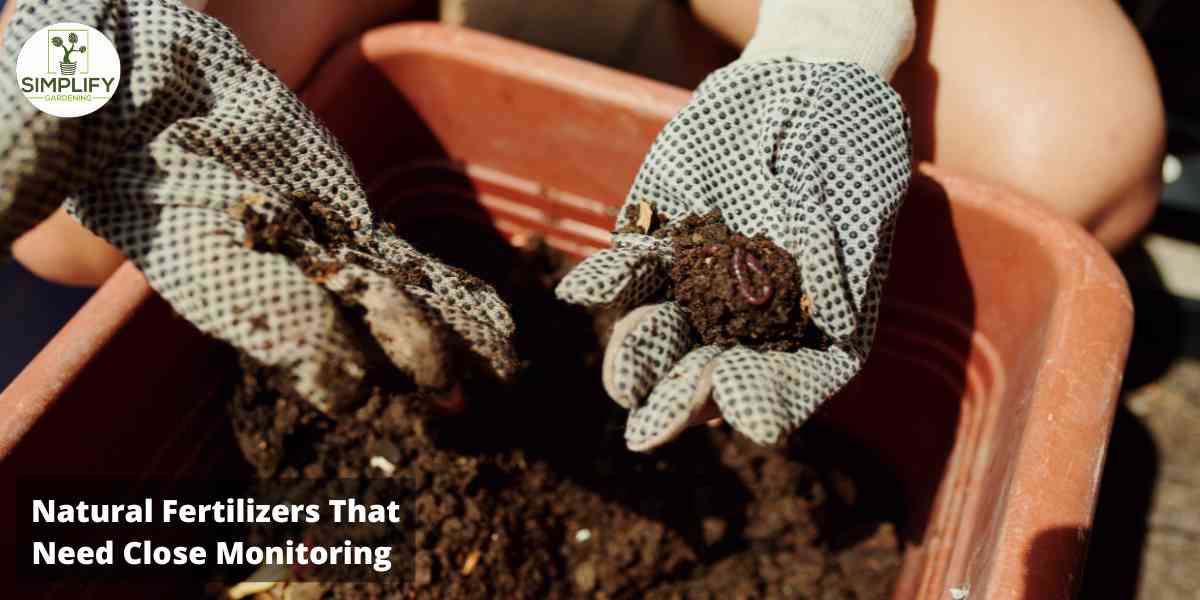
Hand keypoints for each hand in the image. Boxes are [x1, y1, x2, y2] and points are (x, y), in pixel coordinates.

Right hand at [0, 0, 514, 409]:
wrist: (155, 56)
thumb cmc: (99, 69)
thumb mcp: (50, 95)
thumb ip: (33, 151)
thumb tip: (19, 220)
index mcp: (187, 250)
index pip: (249, 308)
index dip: (299, 341)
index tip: (346, 376)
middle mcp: (255, 265)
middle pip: (332, 325)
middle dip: (386, 359)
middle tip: (444, 392)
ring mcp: (310, 248)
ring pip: (382, 307)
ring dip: (436, 344)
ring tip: (494, 378)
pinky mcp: (350, 225)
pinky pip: (407, 271)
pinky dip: (454, 301)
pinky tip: (501, 336)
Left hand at [556, 57, 911, 449]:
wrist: (799, 85)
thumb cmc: (847, 144)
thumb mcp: (860, 192)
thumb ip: (843, 255)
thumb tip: (836, 321)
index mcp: (812, 324)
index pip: (794, 379)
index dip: (767, 397)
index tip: (743, 411)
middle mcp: (749, 317)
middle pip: (716, 369)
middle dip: (682, 398)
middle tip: (649, 432)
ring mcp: (697, 285)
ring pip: (664, 328)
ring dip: (639, 351)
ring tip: (620, 378)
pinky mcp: (654, 245)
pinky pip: (626, 269)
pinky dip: (605, 279)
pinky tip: (580, 290)